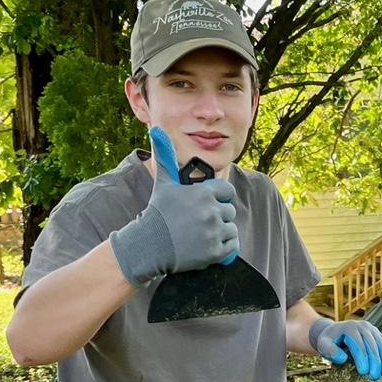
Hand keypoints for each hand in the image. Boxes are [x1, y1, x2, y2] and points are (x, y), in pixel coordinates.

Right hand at [109, 126, 239, 288]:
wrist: (149, 245)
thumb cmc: (158, 213)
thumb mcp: (163, 183)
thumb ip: (166, 157)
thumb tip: (157, 130)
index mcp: (203, 193)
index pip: (227, 191)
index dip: (220, 197)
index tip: (209, 203)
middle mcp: (211, 211)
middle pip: (229, 211)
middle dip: (218, 215)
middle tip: (199, 221)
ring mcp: (214, 232)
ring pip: (231, 228)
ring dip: (220, 232)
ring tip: (201, 233)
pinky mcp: (215, 251)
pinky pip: (232, 246)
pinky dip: (223, 247)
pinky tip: (206, 244)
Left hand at [309, 318, 381, 379]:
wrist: (335, 333)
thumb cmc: (329, 341)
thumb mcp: (323, 345)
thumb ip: (330, 351)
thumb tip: (343, 358)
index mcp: (350, 328)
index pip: (358, 345)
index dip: (362, 359)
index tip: (364, 373)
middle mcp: (363, 327)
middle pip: (372, 346)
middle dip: (375, 362)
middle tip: (375, 377)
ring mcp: (373, 330)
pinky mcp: (378, 335)